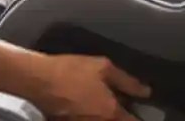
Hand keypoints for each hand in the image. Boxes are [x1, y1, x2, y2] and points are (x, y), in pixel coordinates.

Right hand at [27, 54, 150, 119]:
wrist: (38, 80)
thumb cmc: (72, 71)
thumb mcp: (103, 68)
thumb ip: (127, 82)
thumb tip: (146, 92)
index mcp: (112, 114)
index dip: (139, 117)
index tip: (139, 110)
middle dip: (122, 116)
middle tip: (124, 105)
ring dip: (108, 116)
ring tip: (103, 103)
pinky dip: (94, 116)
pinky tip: (89, 106)